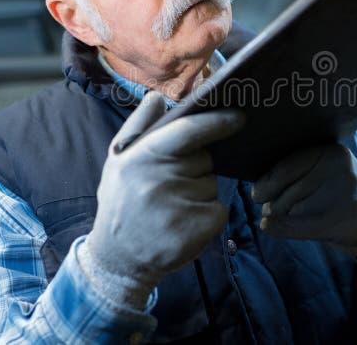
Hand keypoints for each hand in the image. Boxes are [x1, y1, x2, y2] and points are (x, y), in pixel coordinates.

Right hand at [83, 92, 243, 307]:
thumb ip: (139, 125)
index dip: (216, 122)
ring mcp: (177, 209)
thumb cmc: (122, 200)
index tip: (239, 117)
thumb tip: (157, 98)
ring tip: (172, 207)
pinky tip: (184, 224)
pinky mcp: (193, 233)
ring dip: (200, 193)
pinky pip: (219, 210)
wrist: (117, 259)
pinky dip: (209, 215)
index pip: (187, 132)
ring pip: (211, 186)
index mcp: (140, 158)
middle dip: (195, 167)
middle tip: (168, 185)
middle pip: (204, 160)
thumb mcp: (119, 160)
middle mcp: (158, 182)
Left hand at [252, 143, 356, 256]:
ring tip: (299, 217)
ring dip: (282, 217)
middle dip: (275, 203)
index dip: (266, 183)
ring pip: (289, 209)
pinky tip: (269, 226)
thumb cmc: (339, 195)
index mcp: (330, 151)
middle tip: (281, 209)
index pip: (286, 166)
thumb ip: (293, 171)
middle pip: (285, 191)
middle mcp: (339, 167)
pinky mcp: (344, 219)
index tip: (259, 194)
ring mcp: (345, 192)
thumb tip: (258, 190)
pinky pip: (298, 226)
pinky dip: (279, 228)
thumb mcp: (322, 173)